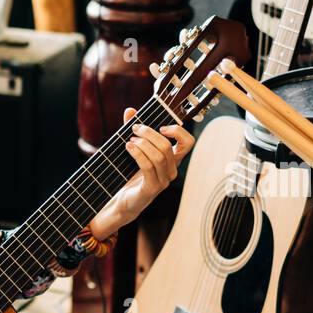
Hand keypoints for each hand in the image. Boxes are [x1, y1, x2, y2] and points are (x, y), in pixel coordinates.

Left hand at [90, 107, 194, 236]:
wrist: (124, 202)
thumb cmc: (131, 176)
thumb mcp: (134, 151)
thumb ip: (134, 131)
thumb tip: (130, 110)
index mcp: (172, 160)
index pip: (188, 143)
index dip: (178, 131)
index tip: (161, 126)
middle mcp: (172, 170)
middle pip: (167, 146)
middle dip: (150, 133)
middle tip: (135, 128)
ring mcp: (163, 181)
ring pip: (159, 156)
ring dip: (143, 144)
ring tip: (130, 140)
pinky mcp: (152, 188)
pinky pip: (148, 167)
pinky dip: (138, 154)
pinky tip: (128, 147)